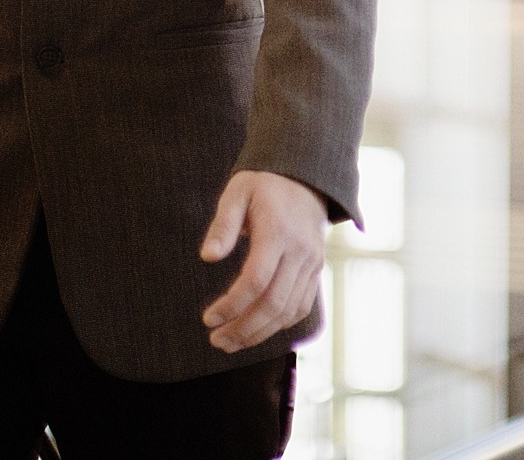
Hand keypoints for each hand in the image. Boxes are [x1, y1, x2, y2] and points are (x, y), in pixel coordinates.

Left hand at [199, 169, 327, 354]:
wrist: (306, 181)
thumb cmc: (264, 187)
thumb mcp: (238, 192)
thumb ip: (223, 224)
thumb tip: (208, 257)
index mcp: (278, 231)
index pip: (256, 280)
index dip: (231, 305)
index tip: (209, 318)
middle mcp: (300, 251)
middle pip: (274, 302)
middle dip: (243, 328)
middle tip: (216, 340)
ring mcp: (312, 262)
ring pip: (288, 311)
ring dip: (259, 333)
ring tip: (230, 343)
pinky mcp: (316, 270)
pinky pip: (301, 307)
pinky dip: (280, 325)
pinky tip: (257, 331)